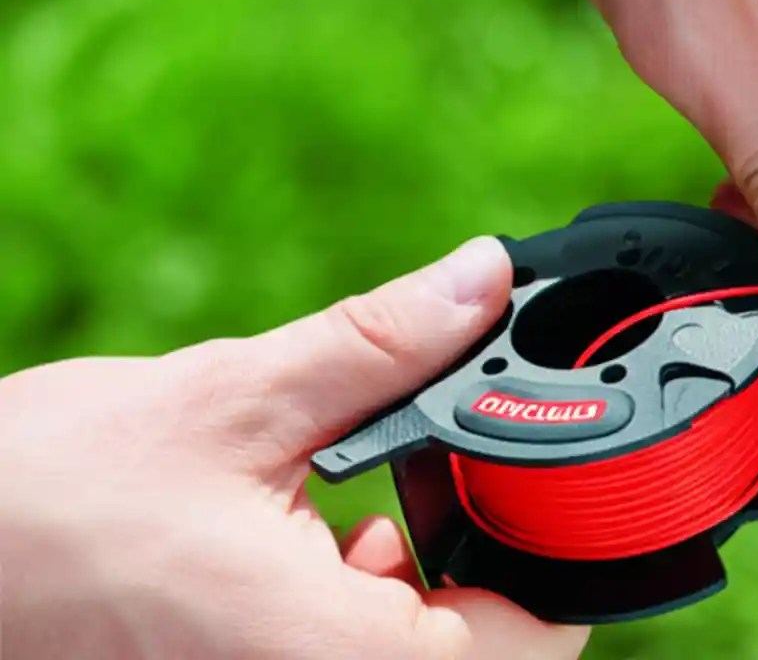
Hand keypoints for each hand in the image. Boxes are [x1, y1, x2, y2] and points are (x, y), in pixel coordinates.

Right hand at [0, 238, 588, 659]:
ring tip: (375, 500)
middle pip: (479, 648)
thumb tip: (481, 279)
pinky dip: (369, 599)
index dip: (563, 563)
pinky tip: (329, 532)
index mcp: (330, 652)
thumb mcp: (237, 399)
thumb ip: (380, 343)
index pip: (526, 645)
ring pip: (419, 653)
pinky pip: (352, 655)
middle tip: (461, 474)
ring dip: (429, 580)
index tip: (558, 492)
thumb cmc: (47, 496)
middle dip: (489, 558)